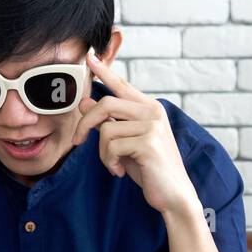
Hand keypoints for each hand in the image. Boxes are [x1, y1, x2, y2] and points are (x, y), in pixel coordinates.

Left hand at [72, 53, 197, 215]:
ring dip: (102, 153)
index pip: (121, 85)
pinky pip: (111, 146)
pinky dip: (109, 162)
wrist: (173, 194)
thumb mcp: (125, 142)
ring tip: (114, 164)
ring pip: (106, 130)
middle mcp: (152, 112)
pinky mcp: (148, 143)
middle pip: (105, 104)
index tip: (89, 56)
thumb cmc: (149, 168)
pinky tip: (120, 171)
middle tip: (78, 142)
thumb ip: (108, 121)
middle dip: (85, 124)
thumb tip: (86, 102)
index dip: (104, 71)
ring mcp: (152, 126)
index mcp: (148, 108)